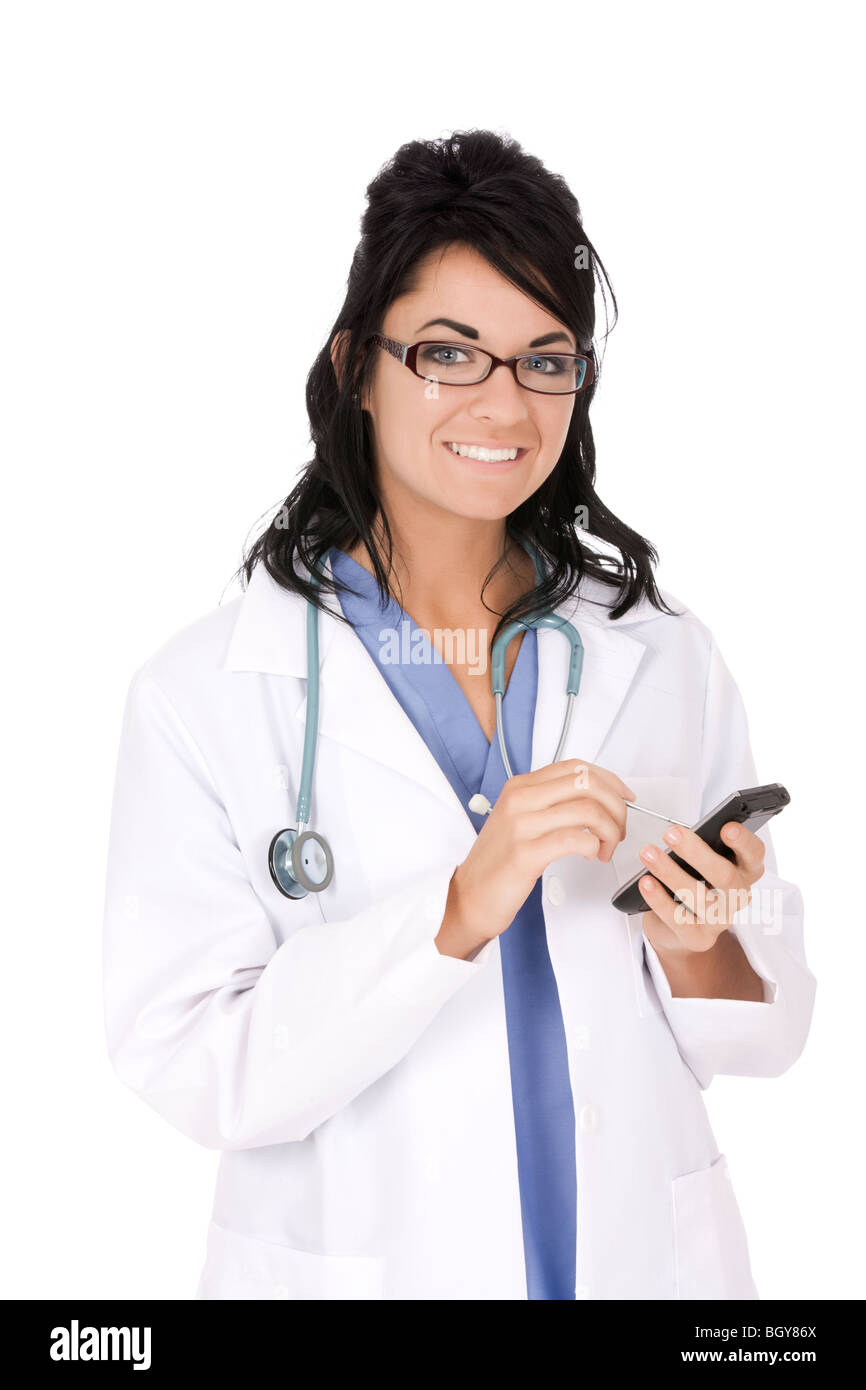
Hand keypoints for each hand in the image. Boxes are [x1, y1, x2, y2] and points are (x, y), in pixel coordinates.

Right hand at [439, 759, 634, 955]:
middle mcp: (520, 799)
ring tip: (605, 848)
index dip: (610, 780)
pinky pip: (575, 838)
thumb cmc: (499, 862)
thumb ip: (551, 803)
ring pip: (588, 810)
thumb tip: (596, 796)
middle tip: (618, 829)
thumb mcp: (521, 819)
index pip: (577, 768)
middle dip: (616, 807)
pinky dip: (593, 846)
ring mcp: (521, 825)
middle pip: (587, 784)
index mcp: (520, 786)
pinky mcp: (526, 854)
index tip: (625, 797)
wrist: (469, 896)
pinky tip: (590, 855)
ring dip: (609, 831)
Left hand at [636, 820, 765, 954]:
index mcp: (746, 871)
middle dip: (696, 852)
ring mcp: (720, 920)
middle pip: (724, 875)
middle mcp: (738, 896)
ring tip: (648, 853)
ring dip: (670, 872)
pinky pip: (678, 919)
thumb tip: (680, 833)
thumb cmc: (693, 881)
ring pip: (698, 896)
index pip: (754, 854)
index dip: (743, 841)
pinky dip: (659, 899)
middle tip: (671, 833)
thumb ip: (702, 846)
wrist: (678, 927)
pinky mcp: (699, 938)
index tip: (726, 827)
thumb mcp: (702, 860)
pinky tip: (646, 882)